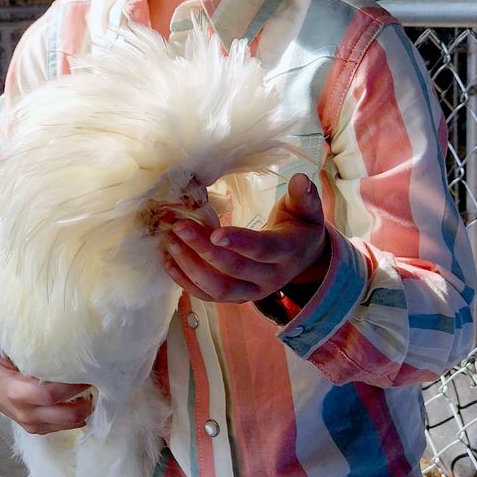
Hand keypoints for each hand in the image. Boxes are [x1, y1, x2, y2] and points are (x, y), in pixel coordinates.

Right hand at [0, 324, 93, 434]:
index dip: (71, 386)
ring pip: (66, 424)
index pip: (49, 394)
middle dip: (85, 401)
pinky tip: (87, 401)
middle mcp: (24, 411)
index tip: (87, 370)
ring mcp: (30, 422)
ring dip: (84, 410)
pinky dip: (76, 418)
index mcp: (15, 391)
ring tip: (98, 390)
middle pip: (63, 414)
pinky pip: (61, 427)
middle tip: (100, 380)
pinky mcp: (35, 427)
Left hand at [163, 173, 328, 304]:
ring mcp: (252, 292)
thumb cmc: (299, 227)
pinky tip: (169, 262)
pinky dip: (186, 282)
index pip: (263, 249)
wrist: (303, 259)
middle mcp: (271, 278)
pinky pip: (209, 296)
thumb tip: (300, 179)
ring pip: (218, 289)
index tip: (214, 233)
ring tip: (170, 244)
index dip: (239, 242)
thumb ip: (303, 195)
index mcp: (288, 253)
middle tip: (179, 227)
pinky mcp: (237, 298)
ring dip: (191, 268)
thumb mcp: (306, 210)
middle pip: (234, 269)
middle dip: (204, 249)